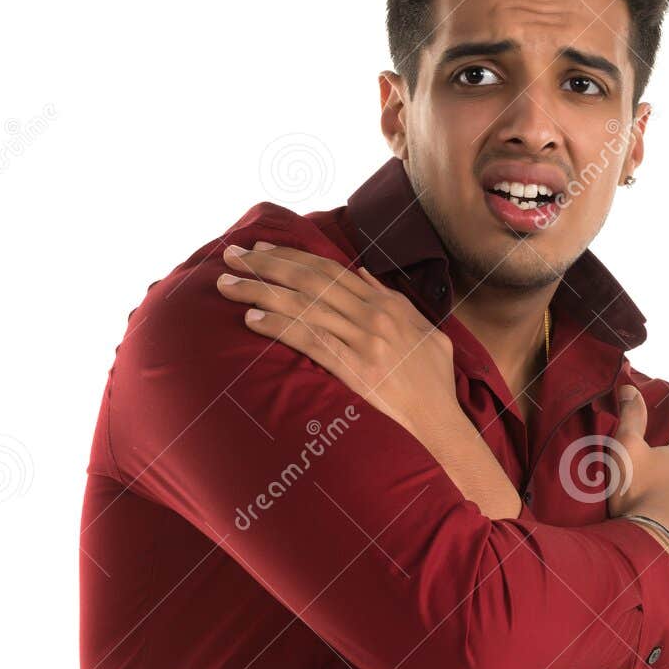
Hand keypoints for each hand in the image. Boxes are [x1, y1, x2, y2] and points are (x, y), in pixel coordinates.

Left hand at [216, 242, 456, 438]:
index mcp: (386, 304)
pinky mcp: (354, 370)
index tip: (261, 248)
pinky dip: (279, 327)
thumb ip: (391, 300)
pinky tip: (252, 320)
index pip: (330, 270)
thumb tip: (362, 275)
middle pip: (309, 281)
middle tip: (231, 257)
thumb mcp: (423, 329)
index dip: (291, 256)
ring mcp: (363, 342)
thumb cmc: (433, 380)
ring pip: (303, 306)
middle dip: (265, 265)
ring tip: (227, 287)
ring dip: (260, 293)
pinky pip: (309, 341)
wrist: (440, 420)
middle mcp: (373, 316)